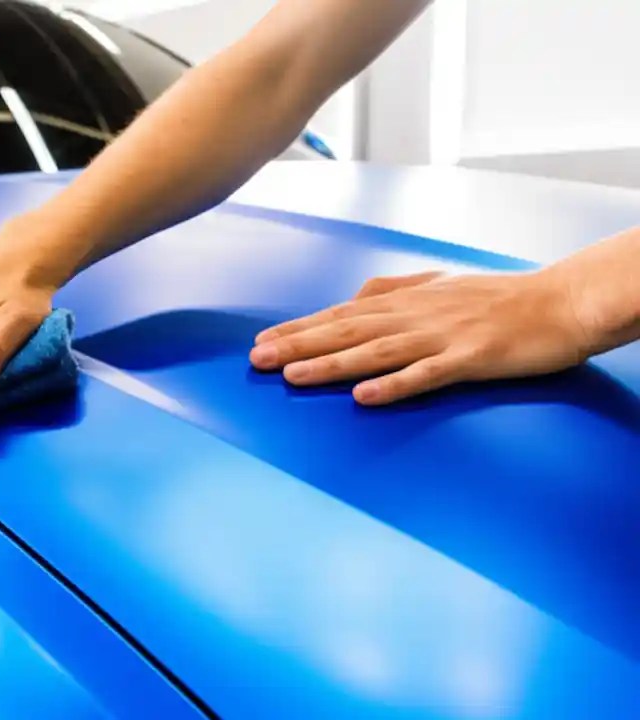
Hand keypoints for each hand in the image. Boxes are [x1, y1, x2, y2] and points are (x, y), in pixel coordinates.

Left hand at [249, 269, 594, 404]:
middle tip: (257, 359)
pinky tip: (364, 397)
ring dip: (332, 364)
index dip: (299, 328)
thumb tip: (355, 295)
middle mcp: (416, 314)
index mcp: (407, 299)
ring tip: (293, 376)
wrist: (562, 303)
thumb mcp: (440, 285)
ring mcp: (443, 336)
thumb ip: (395, 288)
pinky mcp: (472, 358)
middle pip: (347, 330)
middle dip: (299, 344)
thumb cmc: (499, 297)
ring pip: (376, 352)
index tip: (262, 341)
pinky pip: (427, 374)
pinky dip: (394, 386)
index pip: (341, 314)